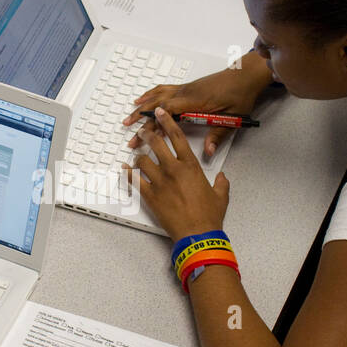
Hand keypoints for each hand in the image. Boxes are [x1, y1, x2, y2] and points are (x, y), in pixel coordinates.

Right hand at [122, 54, 271, 159]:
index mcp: (195, 101)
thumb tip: (208, 151)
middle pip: (157, 105)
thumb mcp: (232, 118)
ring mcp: (185, 88)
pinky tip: (144, 98)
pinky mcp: (188, 87)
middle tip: (129, 133)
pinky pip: (164, 89)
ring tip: (129, 116)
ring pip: (158, 96)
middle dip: (141, 119)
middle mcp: (186, 92)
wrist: (246, 75)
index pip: (167, 112)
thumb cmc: (240, 94)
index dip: (152, 123)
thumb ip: (217, 135)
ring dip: (143, 107)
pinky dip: (151, 94)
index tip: (141, 134)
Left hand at [123, 106, 229, 240]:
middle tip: (144, 131)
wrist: (197, 234)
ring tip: (137, 153)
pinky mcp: (150, 196)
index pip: (177, 137)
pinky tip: (124, 168)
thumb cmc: (209, 215)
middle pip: (156, 144)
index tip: (160, 113)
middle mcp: (173, 170)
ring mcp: (159, 182)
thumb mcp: (221, 195)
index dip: (167, 122)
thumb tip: (222, 177)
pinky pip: (134, 180)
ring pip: (142, 160)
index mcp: (190, 166)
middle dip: (148, 134)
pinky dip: (128, 173)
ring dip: (139, 155)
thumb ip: (221, 182)